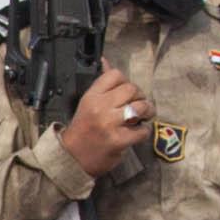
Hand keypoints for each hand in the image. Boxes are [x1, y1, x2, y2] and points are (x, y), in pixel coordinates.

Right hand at [58, 63, 150, 180]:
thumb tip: (105, 61)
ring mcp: (109, 124)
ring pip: (140, 107)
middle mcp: (100, 107)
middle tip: (138, 104)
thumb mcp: (87, 103)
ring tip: (143, 116)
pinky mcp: (118, 140)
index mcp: (92, 96)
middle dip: (140, 96)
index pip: (115, 75)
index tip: (127, 92)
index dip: (126, 81)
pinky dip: (144, 131)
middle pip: (132, 89)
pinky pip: (142, 130)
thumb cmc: (83, 129)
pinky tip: (138, 132)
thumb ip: (101, 84)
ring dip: (147, 111)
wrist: (72, 157)